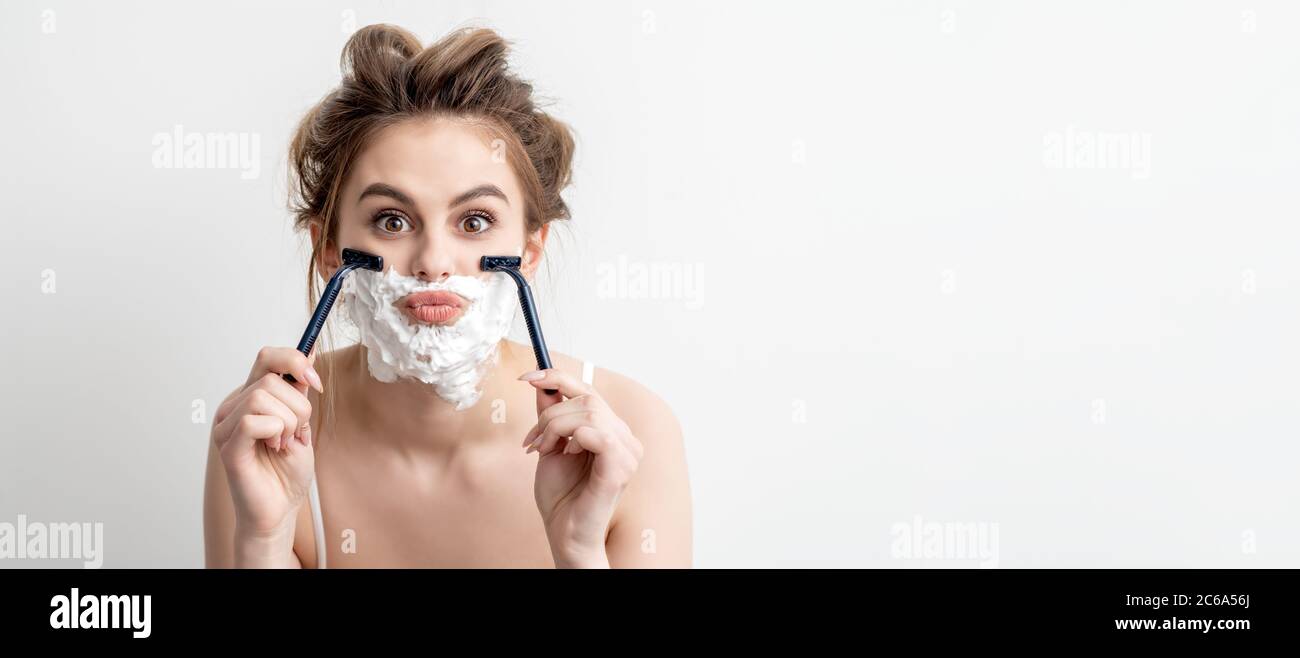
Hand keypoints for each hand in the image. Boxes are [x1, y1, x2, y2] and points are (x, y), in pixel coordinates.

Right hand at [211, 346, 321, 549]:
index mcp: (251, 397)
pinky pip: (251, 421)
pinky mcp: (227, 447)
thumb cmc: (287, 471)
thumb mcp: (303, 422)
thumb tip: (308, 353)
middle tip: (299, 432)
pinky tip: (276, 448)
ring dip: (289, 421)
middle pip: (270, 378)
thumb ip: (299, 391)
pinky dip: (275, 432)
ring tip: (286, 442)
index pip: (267, 357)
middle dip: (299, 405)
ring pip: (262, 397)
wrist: (280, 510)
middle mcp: (233, 407)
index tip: (316, 382)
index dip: (295, 360)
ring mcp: (226, 426)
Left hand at [520, 368, 643, 566]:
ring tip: (542, 449)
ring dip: (555, 426)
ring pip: (589, 412)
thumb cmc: (561, 497)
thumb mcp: (549, 445)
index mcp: (611, 431)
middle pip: (587, 398)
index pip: (590, 391)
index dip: (558, 377)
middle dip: (550, 414)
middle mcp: (625, 438)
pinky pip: (596, 433)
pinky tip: (564, 454)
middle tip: (532, 440)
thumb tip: (543, 383)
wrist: (564, 533)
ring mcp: (628, 452)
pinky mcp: (621, 468)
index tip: (527, 376)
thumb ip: (550, 415)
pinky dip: (571, 438)